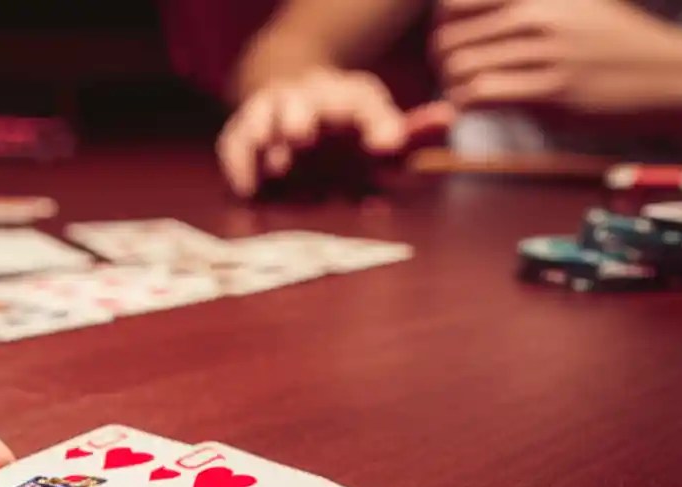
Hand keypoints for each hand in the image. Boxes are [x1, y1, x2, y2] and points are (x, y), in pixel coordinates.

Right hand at [217, 68, 408, 197]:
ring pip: (264, 118)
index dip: (376, 123)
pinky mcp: (242, 132)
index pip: (363, 102)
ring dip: (270, 142)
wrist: (289, 101)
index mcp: (346, 98)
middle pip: (302, 103)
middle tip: (306, 136)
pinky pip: (234, 143)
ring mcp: (270, 113)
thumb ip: (412, 131)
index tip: (389, 146)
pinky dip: (239, 166)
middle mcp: (305, 99)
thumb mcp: (379, 126)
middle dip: (302, 118)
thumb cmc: (344, 127)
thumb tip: (447, 119)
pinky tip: (249, 193)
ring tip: (278, 168)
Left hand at [433, 0, 681, 112]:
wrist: (675, 73)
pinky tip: (474, 108)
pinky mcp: (553, 92)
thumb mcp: (576, 6)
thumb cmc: (618, 43)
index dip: (440, 27)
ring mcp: (547, 53)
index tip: (450, 42)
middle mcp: (541, 14)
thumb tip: (471, 16)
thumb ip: (529, 8)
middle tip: (450, 74)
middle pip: (449, 36)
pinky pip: (481, 95)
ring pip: (460, 66)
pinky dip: (465, 104)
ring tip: (462, 92)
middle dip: (439, 61)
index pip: (454, 2)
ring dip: (451, 85)